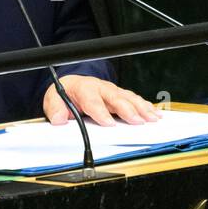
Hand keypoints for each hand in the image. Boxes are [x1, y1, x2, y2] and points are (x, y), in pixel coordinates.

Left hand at [42, 75, 160, 126]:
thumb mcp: (53, 100)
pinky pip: (134, 99)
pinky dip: (146, 106)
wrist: (71, 85)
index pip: (92, 100)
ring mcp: (112, 91)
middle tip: (137, 121)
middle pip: (115, 98)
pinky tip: (155, 113)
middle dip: (127, 110)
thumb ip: (55, 109)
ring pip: (128, 98)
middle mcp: (100, 88)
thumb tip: (59, 119)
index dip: (101, 112)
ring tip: (152, 118)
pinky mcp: (120, 95)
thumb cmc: (65, 94)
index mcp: (83, 89)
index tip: (108, 123)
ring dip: (141, 108)